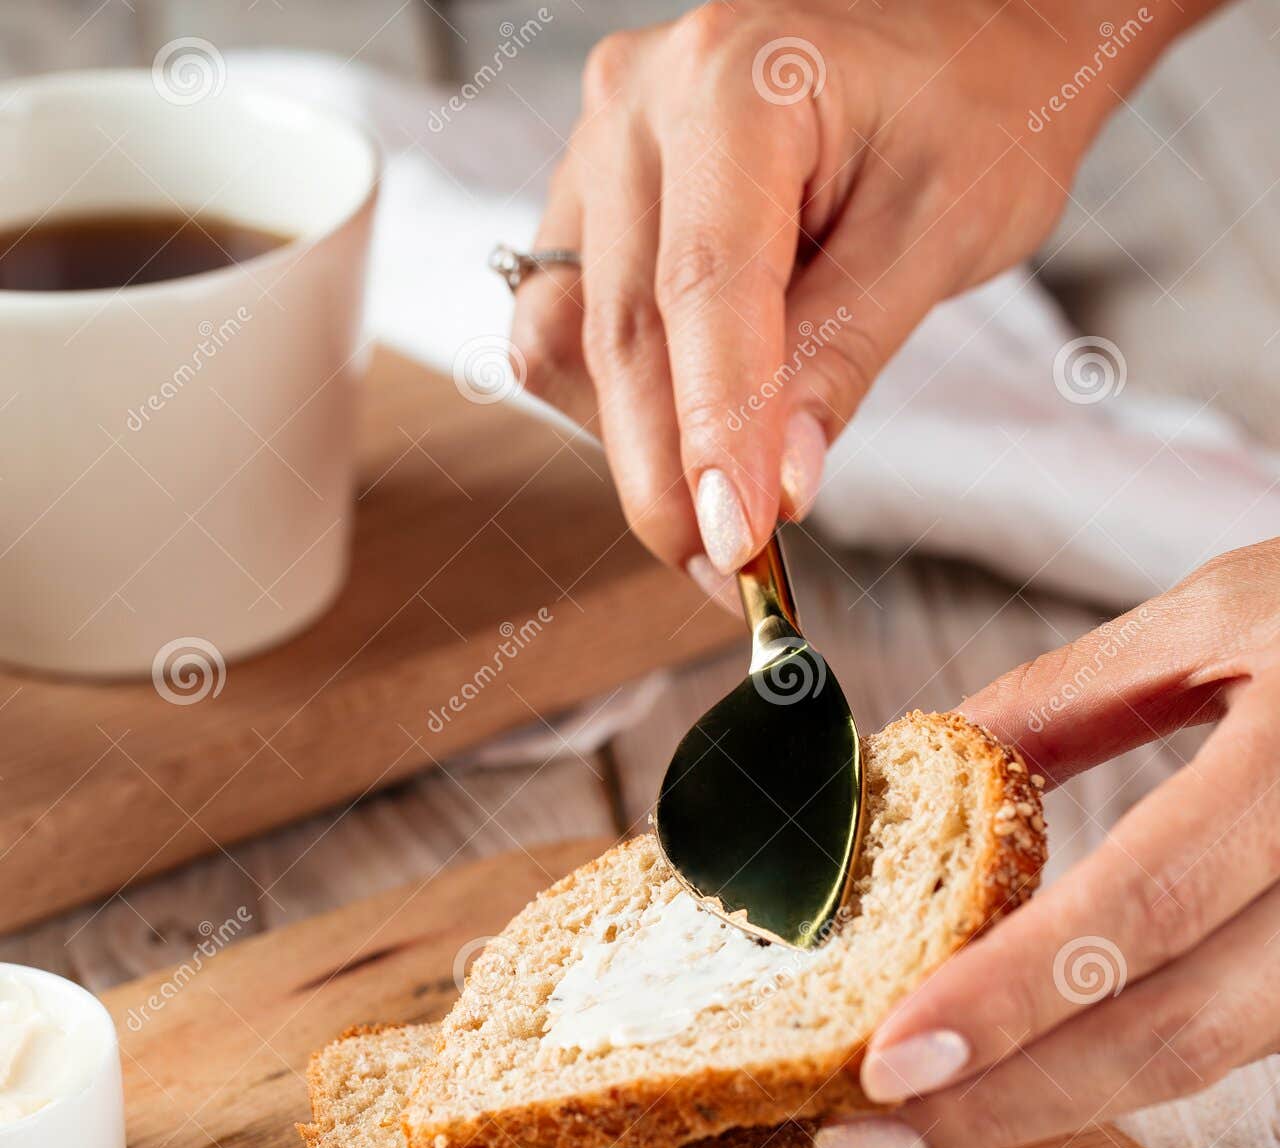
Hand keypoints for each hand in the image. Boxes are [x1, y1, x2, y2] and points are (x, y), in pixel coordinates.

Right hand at [511, 0, 1203, 589]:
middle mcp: (639, 101)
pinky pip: (569, 326)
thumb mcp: (940, 232)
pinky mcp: (593, 196)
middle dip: (667, 474)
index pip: (705, 286)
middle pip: (621, 329)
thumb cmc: (973, 113)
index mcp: (736, 80)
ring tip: (718, 514)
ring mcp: (601, 146)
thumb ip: (844, 355)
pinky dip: (623, 405)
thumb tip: (773, 487)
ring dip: (637, 447)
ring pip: (575, 341)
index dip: (712, 431)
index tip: (735, 541)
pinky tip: (690, 437)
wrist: (961, 40)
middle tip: (726, 573)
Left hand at [815, 541, 1279, 1147]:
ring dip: (1050, 1100)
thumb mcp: (1218, 617)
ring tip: (919, 1122)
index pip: (1143, 904)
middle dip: (1006, 1101)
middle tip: (862, 1132)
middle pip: (1179, 1032)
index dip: (1011, 996)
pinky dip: (1116, 1066)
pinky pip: (1235, 1038)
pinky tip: (1024, 1074)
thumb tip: (915, 766)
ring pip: (1208, 1058)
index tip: (886, 1061)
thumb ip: (1066, 697)